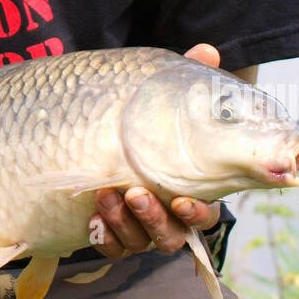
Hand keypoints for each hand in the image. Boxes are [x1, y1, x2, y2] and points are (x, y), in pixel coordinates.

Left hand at [89, 42, 222, 259]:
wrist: (93, 134)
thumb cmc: (143, 121)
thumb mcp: (161, 98)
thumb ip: (186, 79)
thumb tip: (207, 51)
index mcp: (188, 189)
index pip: (204, 213)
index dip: (196, 212)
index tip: (181, 198)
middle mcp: (166, 214)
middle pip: (172, 236)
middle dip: (155, 218)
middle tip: (136, 193)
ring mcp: (137, 227)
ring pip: (140, 242)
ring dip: (125, 223)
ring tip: (108, 194)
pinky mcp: (109, 233)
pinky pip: (110, 247)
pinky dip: (104, 235)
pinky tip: (91, 217)